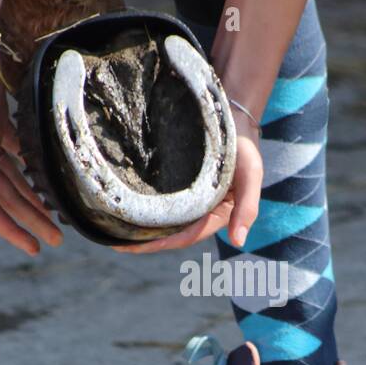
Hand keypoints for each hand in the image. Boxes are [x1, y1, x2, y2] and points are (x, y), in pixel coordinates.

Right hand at [0, 59, 61, 254]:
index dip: (13, 231)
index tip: (35, 248)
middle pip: (9, 200)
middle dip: (32, 219)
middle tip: (57, 238)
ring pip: (15, 180)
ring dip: (33, 197)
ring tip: (55, 213)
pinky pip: (18, 155)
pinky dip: (31, 168)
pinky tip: (47, 175)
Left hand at [113, 119, 262, 253]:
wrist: (232, 117)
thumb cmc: (242, 146)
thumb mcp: (250, 174)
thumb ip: (247, 207)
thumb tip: (238, 242)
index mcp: (217, 215)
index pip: (188, 235)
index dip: (163, 244)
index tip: (137, 247)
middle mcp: (201, 211)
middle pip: (171, 233)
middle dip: (146, 242)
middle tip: (116, 245)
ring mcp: (189, 199)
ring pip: (164, 221)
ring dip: (142, 230)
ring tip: (114, 234)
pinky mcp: (178, 186)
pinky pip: (160, 202)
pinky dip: (144, 209)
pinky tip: (124, 210)